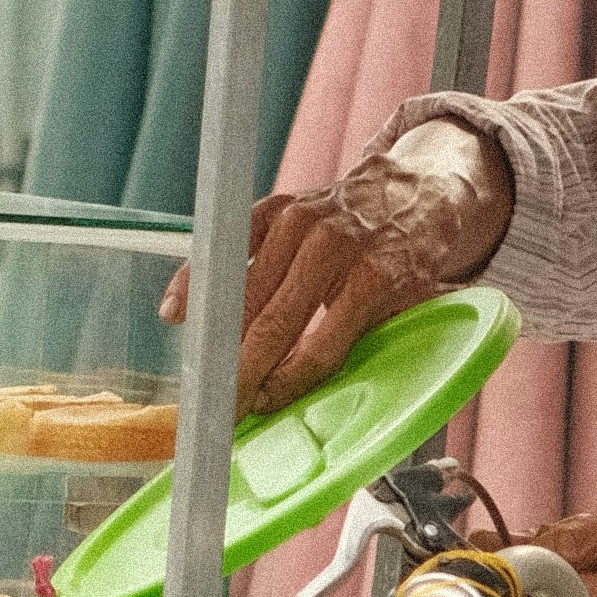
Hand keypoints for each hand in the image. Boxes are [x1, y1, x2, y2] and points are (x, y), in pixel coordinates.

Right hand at [166, 114, 511, 414]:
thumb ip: (376, 343)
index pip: (317, 348)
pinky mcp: (276, 208)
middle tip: (221, 409)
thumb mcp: (415, 306)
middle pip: (272, 325)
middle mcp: (330, 246)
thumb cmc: (412, 257)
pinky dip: (197, 279)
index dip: (285, 384)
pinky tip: (177, 311)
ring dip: (219, 338)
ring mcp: (299, 223)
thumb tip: (346, 399)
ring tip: (202, 375)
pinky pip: (228, 248)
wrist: (418, 187)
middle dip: (242, 373)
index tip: (262, 407)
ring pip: (244, 291)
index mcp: (372, 277)